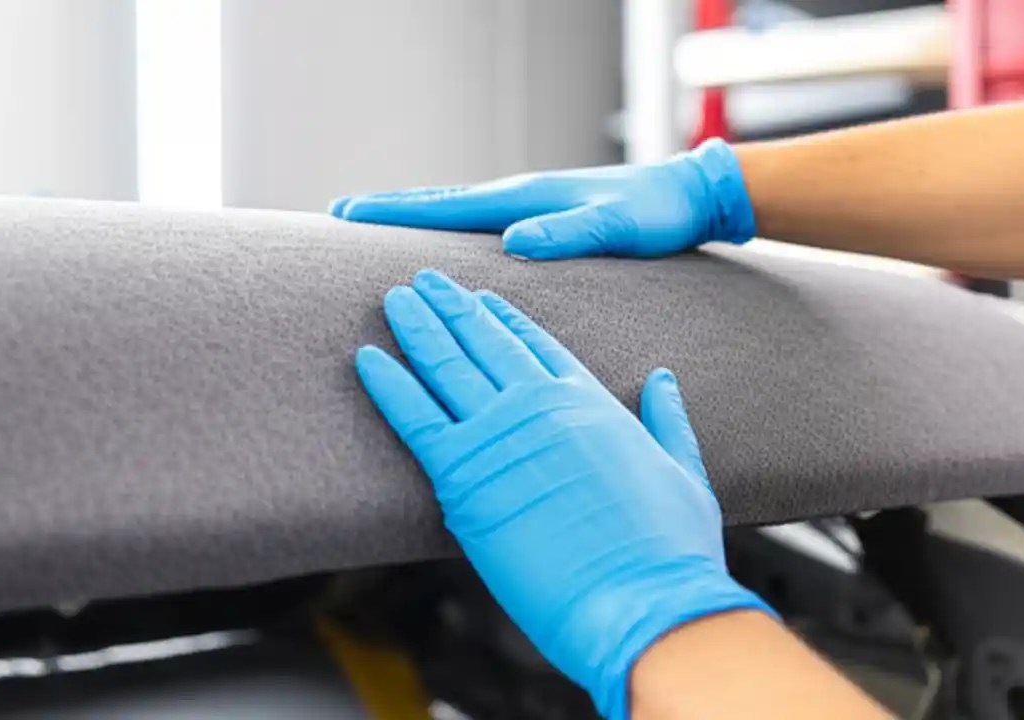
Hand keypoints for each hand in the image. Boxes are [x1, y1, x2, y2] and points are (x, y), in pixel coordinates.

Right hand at [330, 139, 756, 259]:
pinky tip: (441, 238)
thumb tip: (513, 241)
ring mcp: (528, 203)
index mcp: (526, 199)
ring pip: (455, 208)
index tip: (347, 213)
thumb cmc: (655, 215)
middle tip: (337, 212)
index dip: (395, 213)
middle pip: (438, 201)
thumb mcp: (615, 228)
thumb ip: (569, 235)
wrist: (687, 194)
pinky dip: (445, 223)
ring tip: (371, 223)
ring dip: (411, 215)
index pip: (446, 206)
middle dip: (387, 208)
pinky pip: (478, 219)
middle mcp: (519, 196)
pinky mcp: (540, 215)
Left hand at [355, 269, 771, 718]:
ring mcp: (501, 435)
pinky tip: (365, 356)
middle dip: (452, 306)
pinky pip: (414, 417)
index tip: (481, 297)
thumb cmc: (670, 553)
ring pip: (445, 366)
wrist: (644, 602)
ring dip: (416, 327)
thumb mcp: (683, 473)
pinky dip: (388, 384)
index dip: (505, 320)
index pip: (538, 346)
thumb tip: (661, 379)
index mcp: (592, 403)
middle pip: (484, 342)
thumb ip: (667, 420)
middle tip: (424, 279)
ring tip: (394, 296)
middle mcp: (543, 406)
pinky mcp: (464, 478)